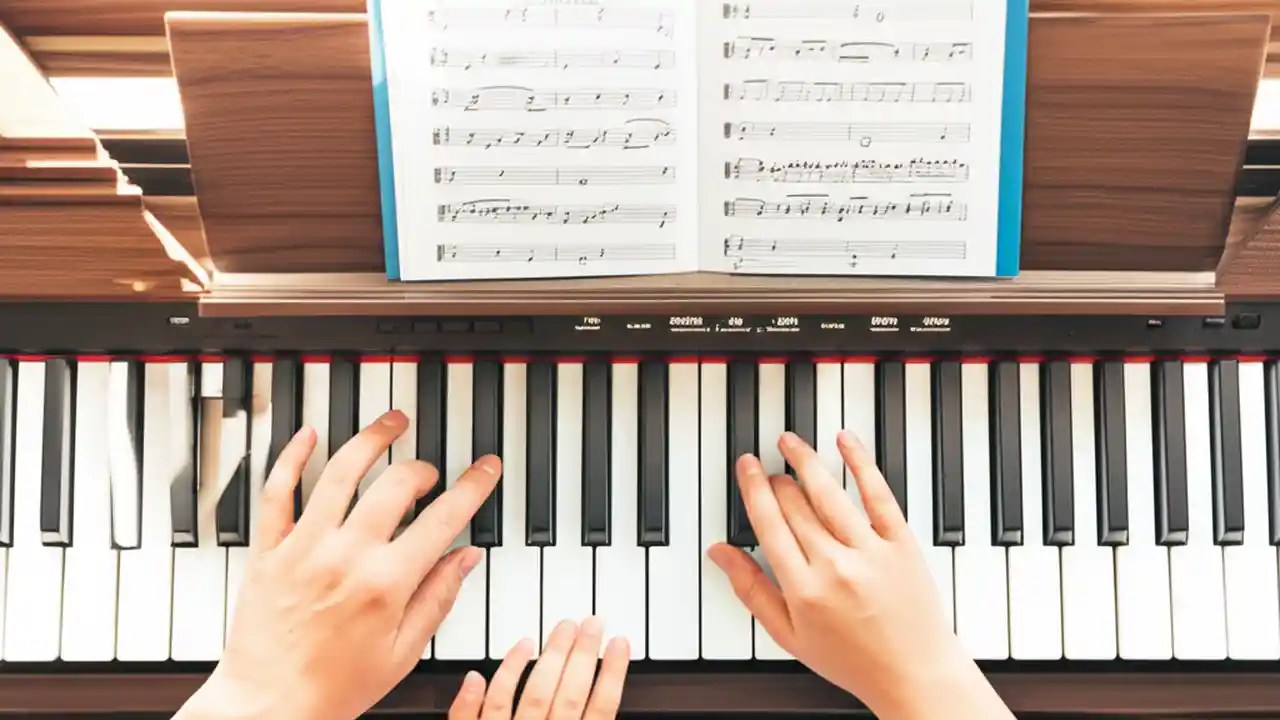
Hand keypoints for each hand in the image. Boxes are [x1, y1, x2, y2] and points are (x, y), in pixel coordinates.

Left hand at [175, 411, 501, 719]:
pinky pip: (277, 491)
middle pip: (396, 485)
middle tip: (429, 472)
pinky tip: (309, 435)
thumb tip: (467, 556)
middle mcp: (346, 556)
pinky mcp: (269, 550)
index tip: (485, 468)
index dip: (473, 485)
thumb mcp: (404, 651)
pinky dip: (292, 457)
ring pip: (340, 472)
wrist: (268, 706)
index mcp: (386, 583)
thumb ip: (438, 597)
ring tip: (391, 422)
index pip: (444, 517)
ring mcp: (304, 548)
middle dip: (422, 468)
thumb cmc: (333, 688)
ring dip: (370, 439)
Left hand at [448, 617, 630, 719]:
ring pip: (529, 696)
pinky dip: (474, 696)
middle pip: (568, 695)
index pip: (600, 710)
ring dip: (543, 661)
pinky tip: (478, 673)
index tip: (620, 642)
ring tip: (552, 632)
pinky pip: (474, 717)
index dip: (613, 673)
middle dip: (582, 654)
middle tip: (590, 623)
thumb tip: (603, 706)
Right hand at [707, 431, 1012, 719]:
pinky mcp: (901, 543)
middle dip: (777, 480)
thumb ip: (751, 589)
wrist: (914, 673)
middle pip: (796, 506)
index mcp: (804, 590)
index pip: (769, 524)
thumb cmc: (853, 659)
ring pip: (829, 493)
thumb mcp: (789, 634)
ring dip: (806, 460)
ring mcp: (871, 552)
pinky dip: (860, 463)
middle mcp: (835, 567)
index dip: (753, 489)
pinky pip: (878, 494)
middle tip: (768, 466)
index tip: (746, 468)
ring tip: (790, 442)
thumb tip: (720, 553)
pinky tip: (845, 441)